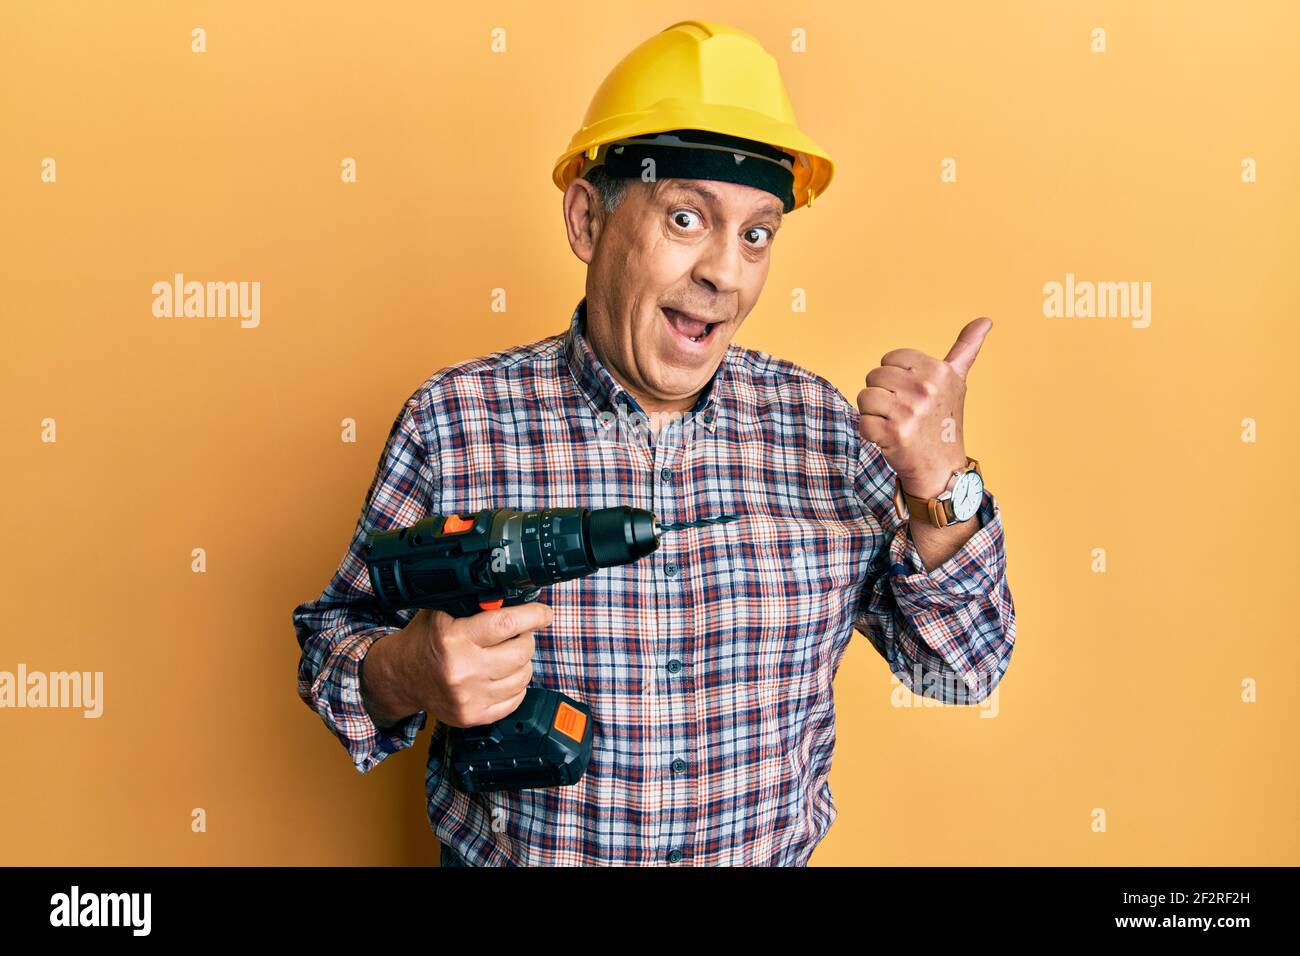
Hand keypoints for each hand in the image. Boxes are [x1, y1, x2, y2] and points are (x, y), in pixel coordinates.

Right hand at [361, 602, 550, 727]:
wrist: (400, 677)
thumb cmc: (425, 641)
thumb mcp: (442, 612)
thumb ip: (475, 604)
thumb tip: (514, 596)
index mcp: (453, 638)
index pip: (506, 624)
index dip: (533, 615)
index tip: (544, 613)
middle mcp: (462, 670)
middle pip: (521, 652)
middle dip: (525, 637)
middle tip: (516, 633)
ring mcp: (469, 697)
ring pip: (524, 676)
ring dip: (521, 662)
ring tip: (506, 654)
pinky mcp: (474, 716)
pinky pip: (516, 699)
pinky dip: (515, 684)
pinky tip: (501, 674)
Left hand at [856, 317, 991, 497]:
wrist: (943, 470)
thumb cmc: (944, 422)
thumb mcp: (957, 382)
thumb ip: (966, 349)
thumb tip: (985, 320)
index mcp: (939, 371)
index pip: (890, 358)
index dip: (895, 377)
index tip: (913, 394)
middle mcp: (926, 389)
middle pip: (874, 376)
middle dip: (883, 395)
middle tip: (904, 413)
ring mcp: (910, 412)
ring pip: (865, 397)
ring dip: (875, 414)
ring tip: (897, 424)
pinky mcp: (893, 434)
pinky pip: (863, 422)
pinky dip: (871, 433)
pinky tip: (890, 440)